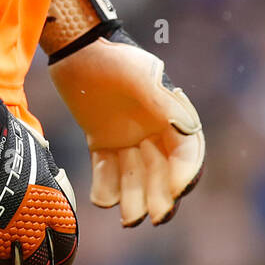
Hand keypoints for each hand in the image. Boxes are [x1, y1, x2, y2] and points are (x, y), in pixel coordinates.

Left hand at [50, 29, 204, 225]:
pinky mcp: (101, 141)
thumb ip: (163, 104)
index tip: (176, 193)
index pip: (186, 153)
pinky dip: (106, 187)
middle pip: (162, 172)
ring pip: (136, 177)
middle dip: (161, 196)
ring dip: (135, 199)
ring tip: (129, 218)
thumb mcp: (141, 77)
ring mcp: (127, 137)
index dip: (184, 175)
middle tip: (154, 217)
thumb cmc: (113, 57)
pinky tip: (102, 198)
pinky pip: (107, 172)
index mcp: (169, 115)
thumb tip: (188, 128)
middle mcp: (151, 131)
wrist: (76, 46)